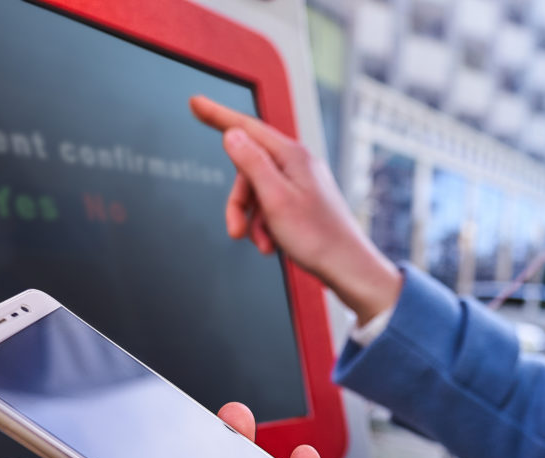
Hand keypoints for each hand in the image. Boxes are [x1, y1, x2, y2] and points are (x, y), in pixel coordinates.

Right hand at [190, 95, 402, 324]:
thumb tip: (232, 134)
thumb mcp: (275, 199)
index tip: (196, 103)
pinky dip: (266, 226)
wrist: (348, 268)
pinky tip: (273, 244)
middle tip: (236, 229)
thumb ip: (251, 163)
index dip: (218, 115)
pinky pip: (271, 206)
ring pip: (258, 192)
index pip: (247, 127)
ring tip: (263, 243)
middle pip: (248, 169)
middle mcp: (298, 164)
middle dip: (238, 202)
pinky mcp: (303, 202)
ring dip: (252, 220)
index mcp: (292, 156)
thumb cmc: (318, 238)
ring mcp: (301, 183)